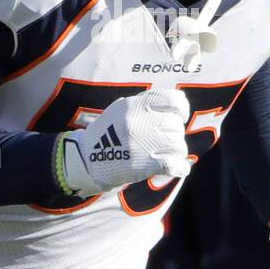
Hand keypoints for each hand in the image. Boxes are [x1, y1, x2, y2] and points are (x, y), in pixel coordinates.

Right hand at [57, 88, 191, 195]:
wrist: (87, 159)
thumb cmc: (108, 133)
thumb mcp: (121, 109)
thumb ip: (146, 104)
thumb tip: (178, 102)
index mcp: (135, 105)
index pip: (173, 100)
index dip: (181, 109)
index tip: (179, 116)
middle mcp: (140, 122)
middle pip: (175, 125)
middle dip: (174, 134)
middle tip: (164, 141)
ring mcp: (144, 143)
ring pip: (178, 145)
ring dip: (177, 151)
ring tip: (168, 154)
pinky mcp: (145, 164)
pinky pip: (174, 164)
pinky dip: (180, 167)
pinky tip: (179, 168)